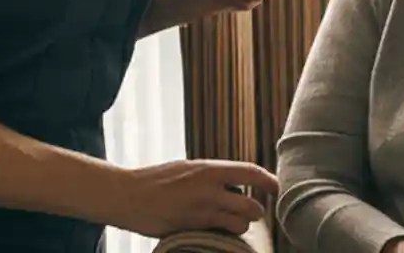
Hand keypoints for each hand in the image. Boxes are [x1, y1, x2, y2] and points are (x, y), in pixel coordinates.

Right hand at [118, 159, 278, 237]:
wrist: (127, 195)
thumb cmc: (156, 180)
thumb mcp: (187, 168)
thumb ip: (211, 175)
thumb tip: (232, 181)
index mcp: (209, 169)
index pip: (251, 173)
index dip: (269, 181)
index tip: (276, 188)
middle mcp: (209, 189)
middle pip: (252, 205)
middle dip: (257, 211)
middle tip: (252, 211)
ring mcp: (201, 211)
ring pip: (240, 224)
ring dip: (241, 225)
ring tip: (231, 222)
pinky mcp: (192, 228)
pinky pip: (221, 235)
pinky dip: (225, 235)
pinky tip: (217, 231)